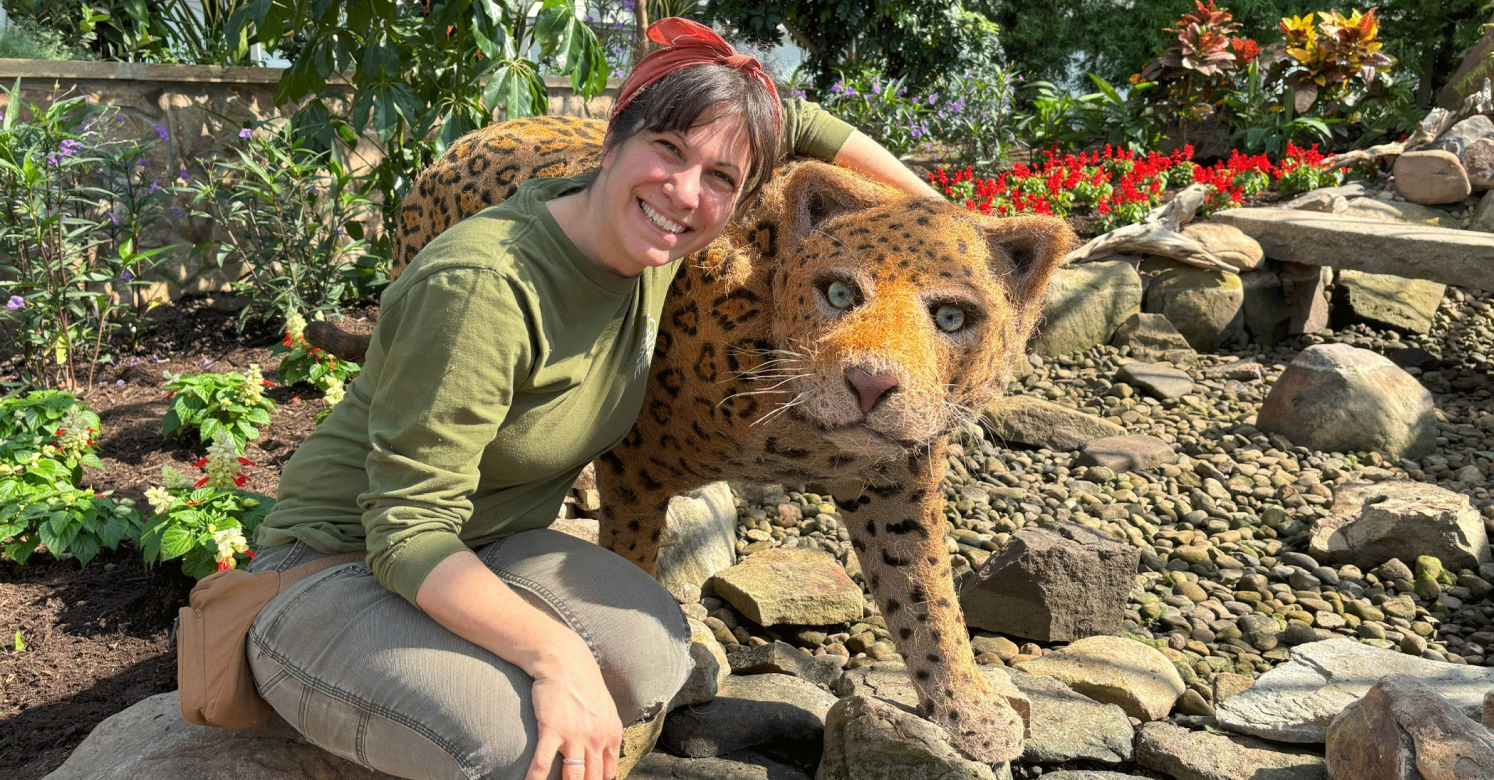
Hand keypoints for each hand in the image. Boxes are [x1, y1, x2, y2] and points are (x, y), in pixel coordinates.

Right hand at [523, 643, 621, 779]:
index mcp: (611, 735)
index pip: (608, 774)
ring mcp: (575, 736)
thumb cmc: (584, 684)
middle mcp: (596, 739)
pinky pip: (542, 762)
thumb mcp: (606, 710)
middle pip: (591, 779)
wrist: (565, 661)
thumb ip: (607, 734)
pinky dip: (535, 778)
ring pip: (573, 777)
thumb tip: (607, 756)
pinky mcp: (552, 730)